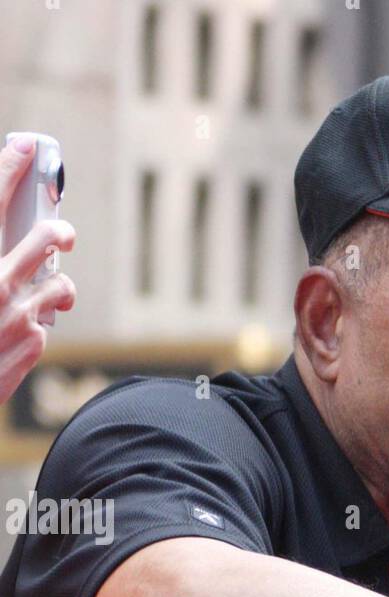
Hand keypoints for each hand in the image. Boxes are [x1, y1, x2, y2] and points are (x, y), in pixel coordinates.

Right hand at [0, 135, 75, 403]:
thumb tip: (15, 242)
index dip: (10, 168)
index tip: (26, 146)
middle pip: (46, 237)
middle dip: (59, 231)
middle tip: (63, 233)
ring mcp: (18, 314)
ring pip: (59, 285)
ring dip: (57, 288)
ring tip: (52, 296)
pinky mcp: (33, 343)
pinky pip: (44, 325)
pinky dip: (35, 327)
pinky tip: (18, 336)